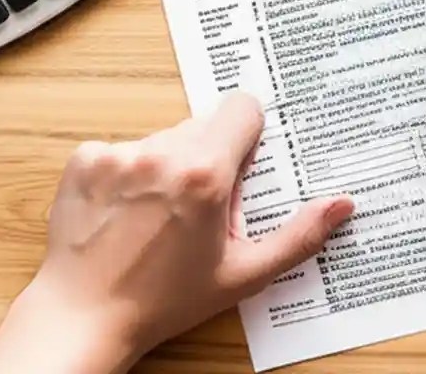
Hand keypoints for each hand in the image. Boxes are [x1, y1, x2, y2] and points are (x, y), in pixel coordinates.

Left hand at [0, 93, 353, 373]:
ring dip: (169, 166)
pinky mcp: (85, 159)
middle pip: (203, 125)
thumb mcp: (242, 275)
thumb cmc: (163, 301)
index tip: (242, 166)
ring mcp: (117, 153)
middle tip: (201, 208)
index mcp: (204, 174)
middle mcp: (160, 153)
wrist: (83, 317)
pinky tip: (125, 215)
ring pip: (162, 138)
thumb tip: (342, 205)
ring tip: (159, 218)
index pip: (243, 108)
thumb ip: (298, 236)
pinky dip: (128, 174)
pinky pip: (122, 150)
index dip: (249, 135)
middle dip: (210, 157)